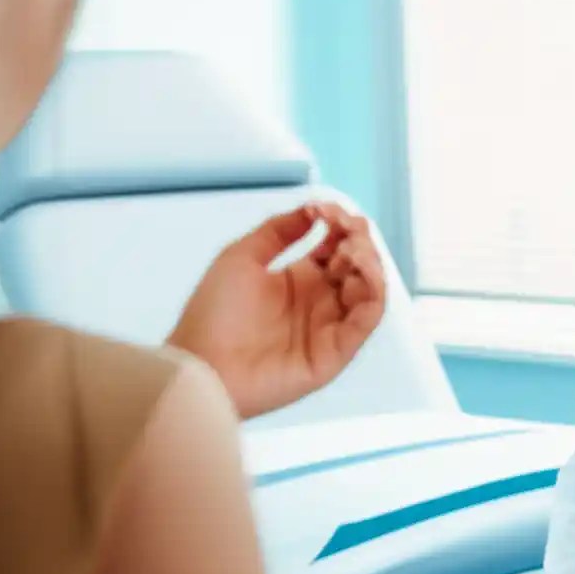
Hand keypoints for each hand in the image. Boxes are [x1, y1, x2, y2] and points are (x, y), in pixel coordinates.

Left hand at [167, 202, 386, 418]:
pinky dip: (374, 290)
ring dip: (369, 261)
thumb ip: (278, 230)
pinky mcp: (336, 351)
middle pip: (359, 265)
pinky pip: (367, 318)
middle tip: (345, 225)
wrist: (201, 364)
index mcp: (300, 280)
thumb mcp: (241, 257)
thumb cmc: (212, 314)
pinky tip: (358, 268)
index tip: (327, 210)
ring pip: (370, 289)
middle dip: (358, 238)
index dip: (340, 225)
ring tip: (350, 247)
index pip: (337, 247)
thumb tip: (312, 210)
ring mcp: (330, 326)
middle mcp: (320, 302)